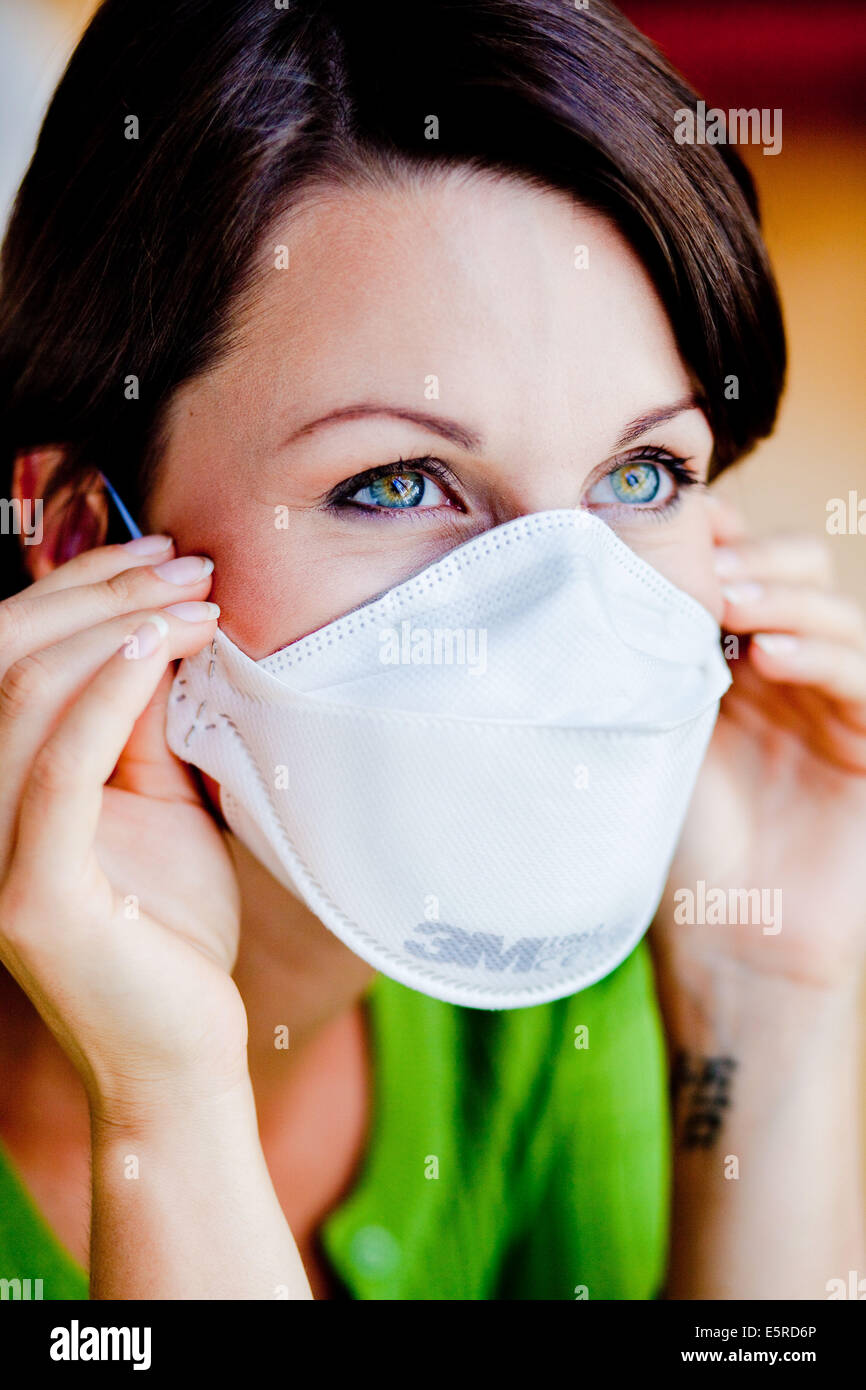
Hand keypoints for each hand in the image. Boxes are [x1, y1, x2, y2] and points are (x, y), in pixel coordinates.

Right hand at [0, 536, 245, 1122]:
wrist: (182, 1055)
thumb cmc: (175, 935)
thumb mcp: (161, 807)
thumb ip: (144, 728)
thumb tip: (159, 629)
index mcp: (0, 788)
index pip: (11, 660)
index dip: (78, 591)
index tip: (162, 555)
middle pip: (8, 661)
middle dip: (101, 595)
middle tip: (189, 564)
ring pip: (24, 698)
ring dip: (115, 630)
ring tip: (194, 601)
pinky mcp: (34, 895)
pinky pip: (58, 769)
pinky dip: (105, 694)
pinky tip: (155, 649)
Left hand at [652, 494, 865, 995]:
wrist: (726, 942)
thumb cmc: (673, 848)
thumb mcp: (645, 740)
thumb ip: (643, 668)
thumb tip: (598, 586)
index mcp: (723, 659)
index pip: (739, 564)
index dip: (714, 536)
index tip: (666, 528)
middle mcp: (782, 669)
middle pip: (796, 569)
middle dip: (753, 557)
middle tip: (704, 572)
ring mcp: (830, 702)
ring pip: (834, 610)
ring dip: (783, 596)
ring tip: (731, 603)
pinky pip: (863, 679)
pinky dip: (824, 655)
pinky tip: (773, 657)